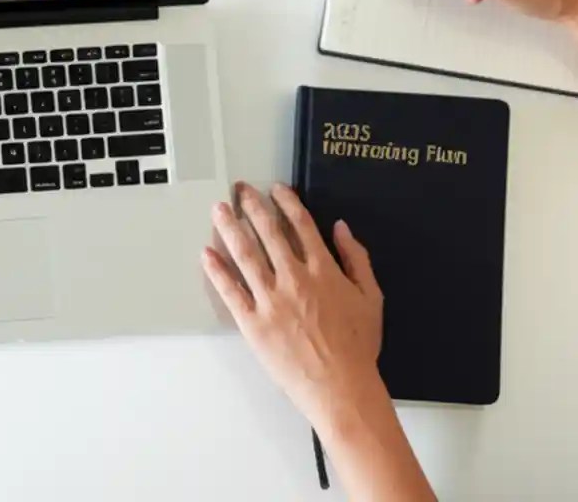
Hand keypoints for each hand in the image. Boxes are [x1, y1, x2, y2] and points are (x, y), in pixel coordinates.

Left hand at [204, 183, 382, 425]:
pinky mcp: (253, 322)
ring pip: (245, 255)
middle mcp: (294, 279)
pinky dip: (217, 270)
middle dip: (251, 206)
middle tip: (239, 190)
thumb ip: (356, 258)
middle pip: (268, 233)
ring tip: (218, 209)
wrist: (341, 386)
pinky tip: (207, 254)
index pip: (301, 225)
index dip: (286, 203)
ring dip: (230, 228)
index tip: (275, 189)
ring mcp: (271, 300)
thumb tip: (341, 228)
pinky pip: (230, 291)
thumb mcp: (370, 297)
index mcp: (323, 270)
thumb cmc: (357, 346)